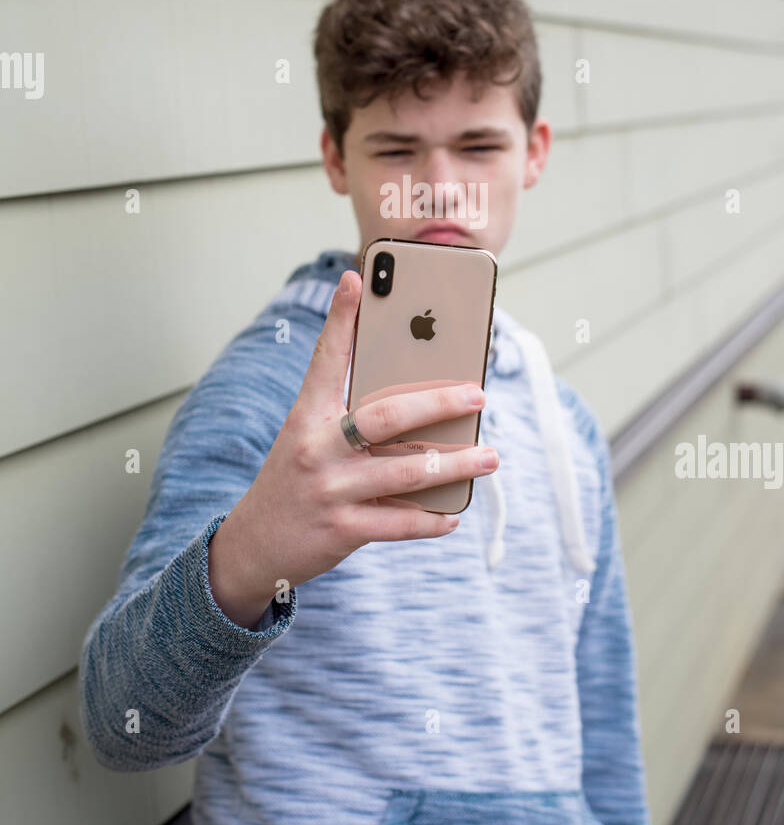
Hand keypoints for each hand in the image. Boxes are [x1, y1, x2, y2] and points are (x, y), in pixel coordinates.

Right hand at [207, 269, 498, 626]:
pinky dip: (432, 519)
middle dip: (438, 401)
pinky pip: (399, 522)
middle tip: (477, 395)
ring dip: (455, 463)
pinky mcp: (342, 530)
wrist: (252, 546)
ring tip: (489, 456)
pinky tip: (453, 514)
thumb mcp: (307, 437)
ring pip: (405, 471)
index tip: (356, 278)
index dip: (341, 318)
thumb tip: (420, 399)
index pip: (326, 359)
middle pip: (384, 415)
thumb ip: (350, 415)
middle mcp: (316, 448)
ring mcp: (330, 490)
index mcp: (306, 416)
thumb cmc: (296, 479)